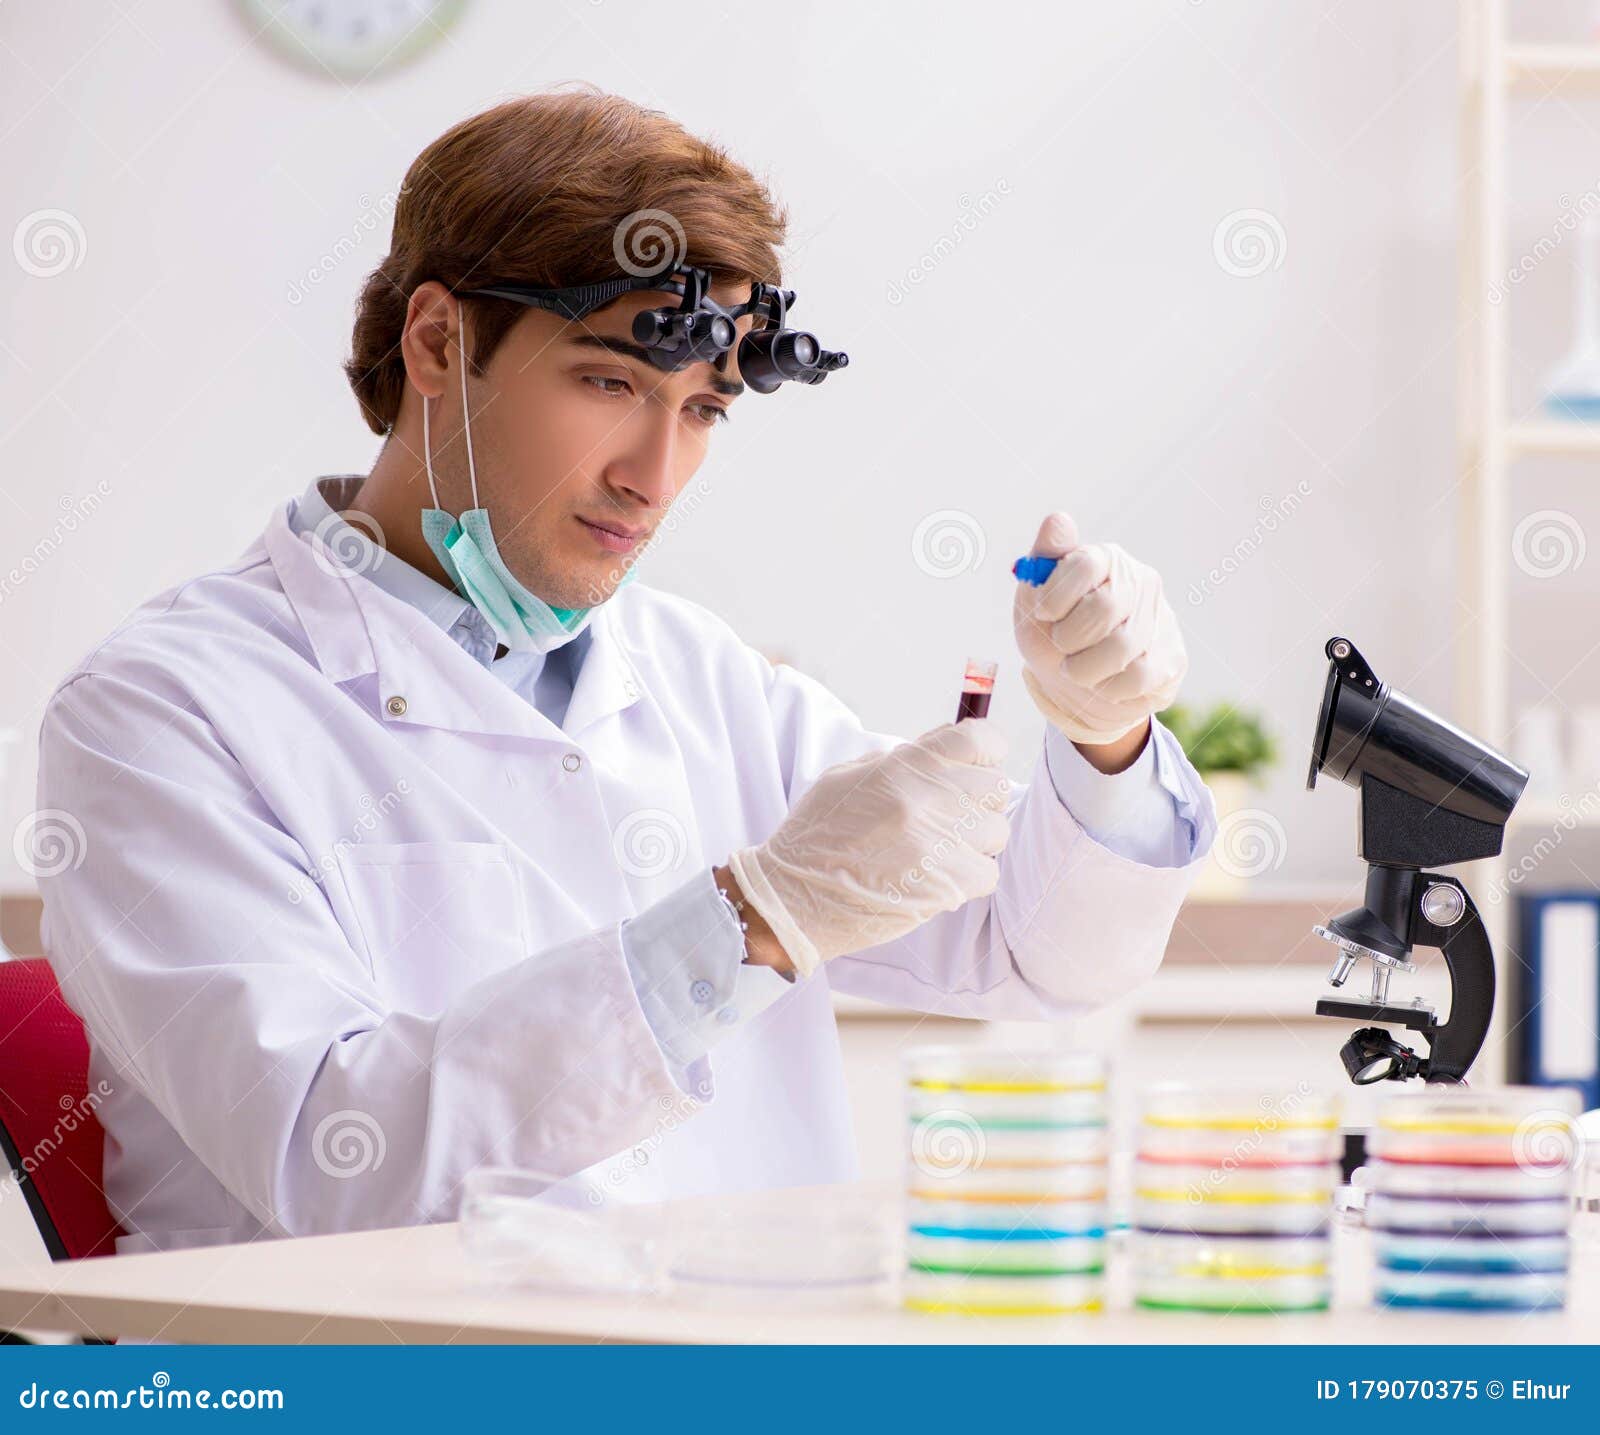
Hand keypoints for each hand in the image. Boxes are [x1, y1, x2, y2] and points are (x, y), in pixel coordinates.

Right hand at [725, 721, 1011, 977]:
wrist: (791, 898)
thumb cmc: (816, 836)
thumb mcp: (848, 777)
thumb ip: (901, 762)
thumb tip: (944, 752)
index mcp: (905, 765)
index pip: (979, 739)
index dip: (984, 753)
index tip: (973, 767)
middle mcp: (927, 797)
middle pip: (995, 786)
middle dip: (979, 801)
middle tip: (952, 817)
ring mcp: (938, 842)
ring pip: (996, 831)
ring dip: (975, 842)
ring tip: (940, 852)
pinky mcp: (944, 885)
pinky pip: (987, 873)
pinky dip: (969, 878)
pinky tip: (938, 879)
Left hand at [1014, 512, 1186, 745]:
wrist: (1076, 685)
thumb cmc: (1055, 633)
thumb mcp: (1036, 599)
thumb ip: (1045, 560)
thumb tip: (1058, 520)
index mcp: (1104, 559)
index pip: (1085, 565)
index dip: (1055, 596)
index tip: (1044, 614)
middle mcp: (1139, 581)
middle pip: (1104, 608)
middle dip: (1070, 638)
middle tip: (1062, 645)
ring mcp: (1159, 618)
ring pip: (1122, 647)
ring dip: (1085, 668)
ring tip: (1077, 668)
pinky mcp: (1171, 657)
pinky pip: (1139, 676)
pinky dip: (1109, 687)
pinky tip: (1102, 681)